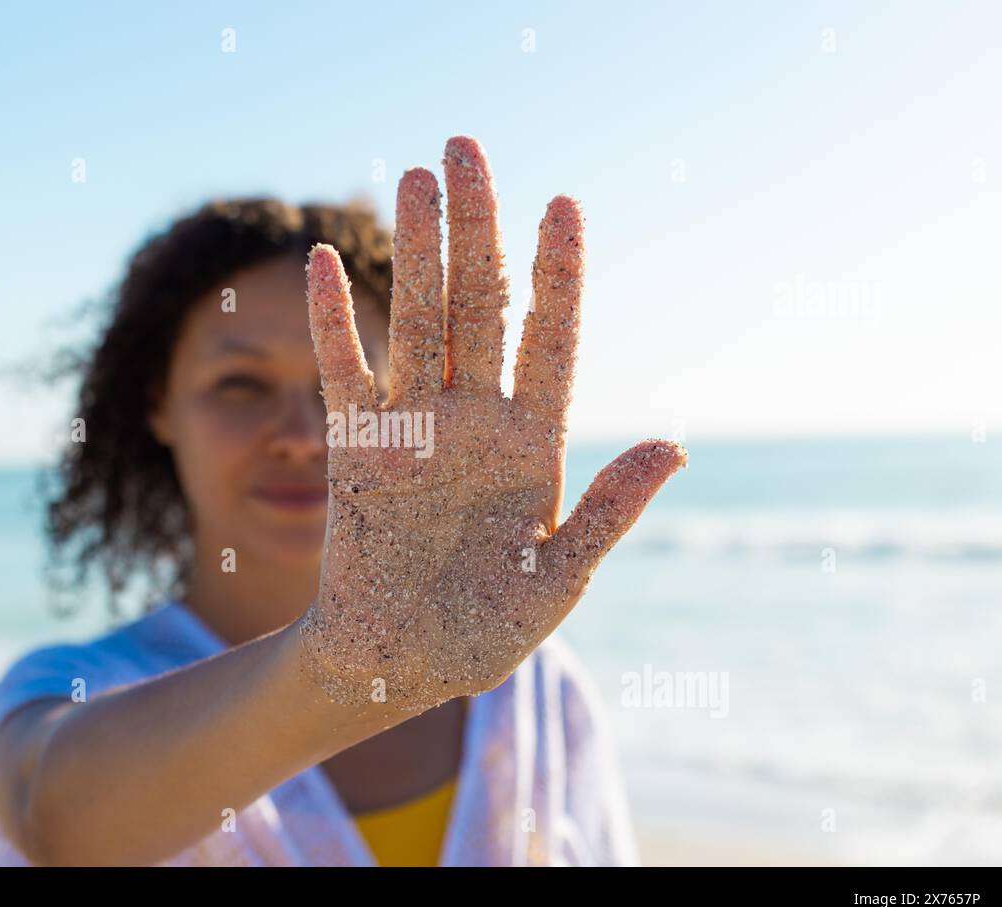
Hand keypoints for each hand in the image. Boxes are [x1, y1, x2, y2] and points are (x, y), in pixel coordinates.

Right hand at [298, 135, 685, 717]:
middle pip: (478, 305)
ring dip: (414, 251)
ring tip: (417, 176)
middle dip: (477, 228)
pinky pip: (343, 374)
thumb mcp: (559, 576)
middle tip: (468, 146)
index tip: (564, 204)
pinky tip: (326, 262)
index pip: (551, 339)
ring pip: (416, 321)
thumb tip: (674, 445)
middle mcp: (474, 418)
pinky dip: (332, 323)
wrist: (402, 665)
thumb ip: (608, 510)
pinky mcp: (355, 448)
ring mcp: (413, 427)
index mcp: (532, 442)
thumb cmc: (486, 628)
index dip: (558, 275)